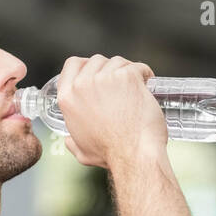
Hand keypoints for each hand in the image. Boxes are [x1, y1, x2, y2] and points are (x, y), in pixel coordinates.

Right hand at [56, 54, 165, 169]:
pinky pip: (137, 66)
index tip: (97, 71)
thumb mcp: (81, 151)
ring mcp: (105, 78)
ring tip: (136, 86)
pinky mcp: (127, 76)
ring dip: (127, 71)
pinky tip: (147, 83)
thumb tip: (69, 141)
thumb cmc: (111, 155)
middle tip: (122, 83)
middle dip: (110, 69)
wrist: (133, 154)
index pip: (72, 65)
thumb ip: (72, 143)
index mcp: (68, 99)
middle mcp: (83, 85)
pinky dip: (145, 73)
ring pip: (117, 62)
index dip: (86, 65)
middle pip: (96, 61)